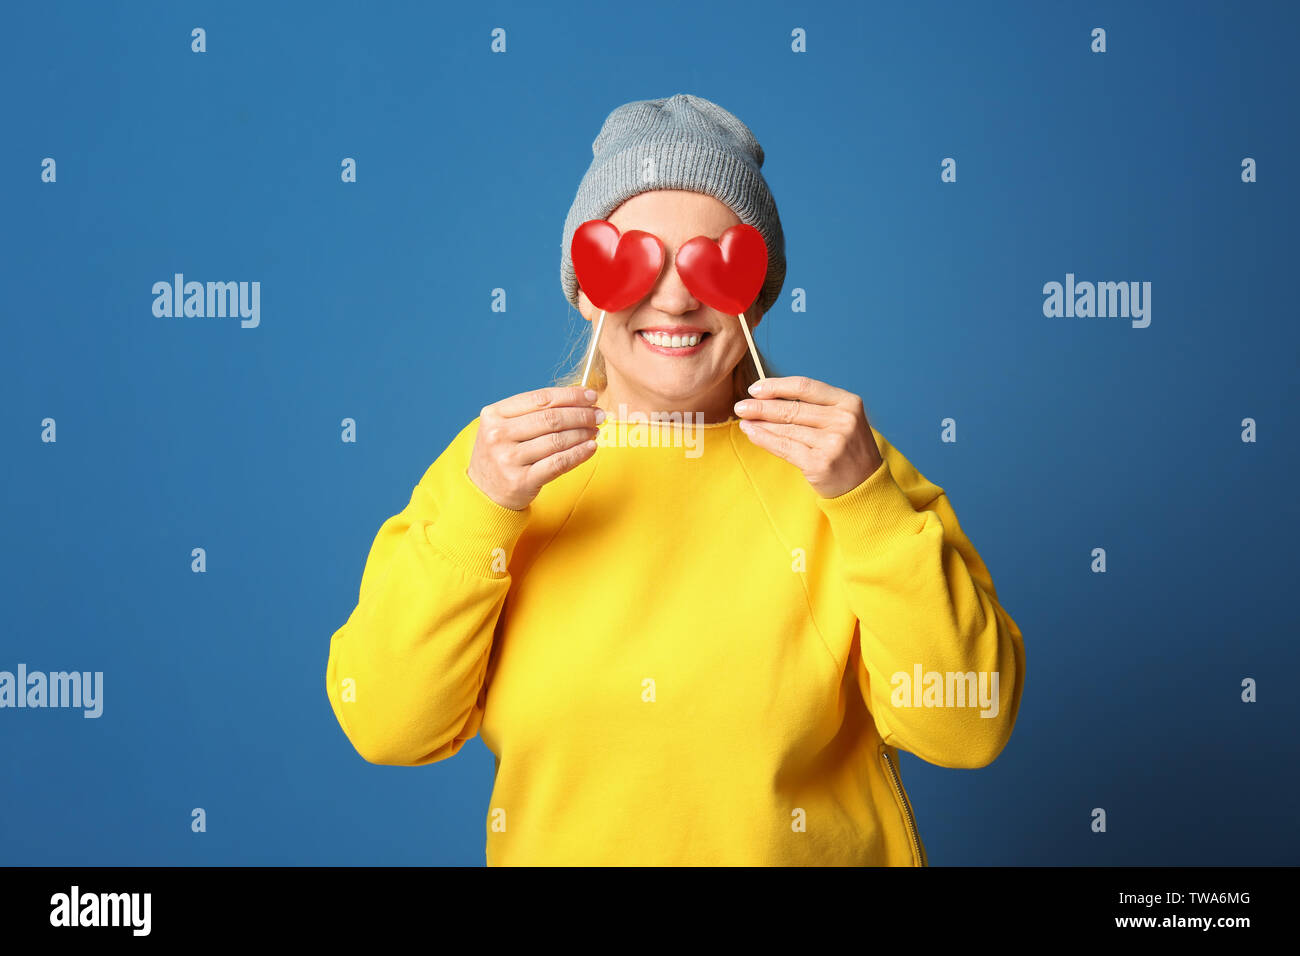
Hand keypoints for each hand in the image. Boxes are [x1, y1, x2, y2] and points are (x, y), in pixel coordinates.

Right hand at [467, 386, 603, 509]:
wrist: (485, 492)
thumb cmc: (503, 453)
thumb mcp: (506, 427)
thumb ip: (534, 411)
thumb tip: (578, 397)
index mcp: (494, 414)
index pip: (540, 398)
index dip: (570, 395)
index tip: (591, 396)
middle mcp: (498, 435)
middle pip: (550, 418)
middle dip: (581, 414)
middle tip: (599, 414)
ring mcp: (508, 459)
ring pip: (557, 441)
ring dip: (582, 434)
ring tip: (595, 430)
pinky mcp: (521, 481)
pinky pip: (558, 463)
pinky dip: (579, 454)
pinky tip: (591, 447)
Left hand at [733, 376, 882, 498]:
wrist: (865, 487)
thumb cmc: (848, 451)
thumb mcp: (842, 421)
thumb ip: (814, 408)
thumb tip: (769, 398)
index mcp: (848, 402)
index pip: (805, 386)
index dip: (776, 386)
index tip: (755, 389)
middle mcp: (843, 420)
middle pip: (792, 408)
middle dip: (761, 406)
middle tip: (740, 406)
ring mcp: (832, 442)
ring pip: (786, 428)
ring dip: (759, 423)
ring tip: (744, 420)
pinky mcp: (820, 463)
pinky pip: (784, 447)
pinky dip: (764, 439)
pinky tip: (752, 433)